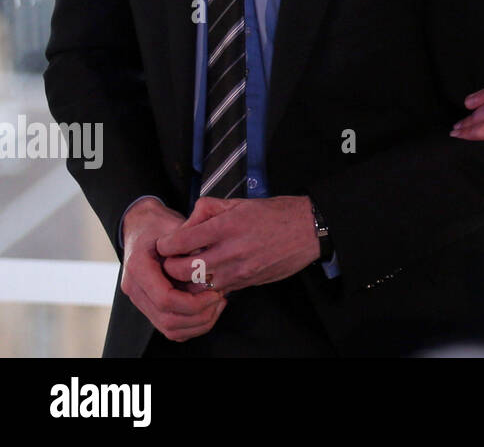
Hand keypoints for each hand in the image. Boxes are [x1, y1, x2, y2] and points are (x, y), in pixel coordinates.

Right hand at [121, 197, 227, 340]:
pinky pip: (171, 328)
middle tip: (220, 299)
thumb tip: (208, 268)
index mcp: (139, 267)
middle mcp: (135, 288)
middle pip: (168, 319)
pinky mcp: (149, 305)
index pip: (165, 299)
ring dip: (198, 323)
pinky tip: (209, 308)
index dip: (194, 302)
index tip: (215, 292)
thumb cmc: (161, 225)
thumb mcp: (176, 226)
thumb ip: (190, 245)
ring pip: (169, 328)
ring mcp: (140, 299)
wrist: (142, 226)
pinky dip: (192, 325)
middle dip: (199, 315)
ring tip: (217, 303)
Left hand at [156, 195, 319, 293]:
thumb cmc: (276, 213)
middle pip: (181, 270)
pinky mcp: (246, 283)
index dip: (165, 244)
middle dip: (171, 265)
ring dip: (188, 278)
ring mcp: (238, 271)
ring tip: (192, 267)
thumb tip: (186, 225)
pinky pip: (216, 289)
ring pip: (196, 285)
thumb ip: (208, 209)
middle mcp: (230, 251)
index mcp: (226, 226)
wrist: (309, 230)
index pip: (178, 242)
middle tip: (174, 258)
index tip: (166, 243)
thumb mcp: (239, 202)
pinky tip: (213, 272)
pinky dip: (208, 284)